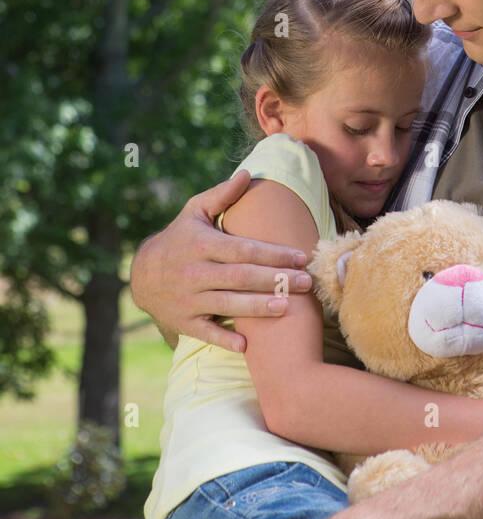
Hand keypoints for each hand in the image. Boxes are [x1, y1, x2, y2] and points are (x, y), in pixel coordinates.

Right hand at [129, 168, 313, 351]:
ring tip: (286, 307)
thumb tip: (248, 173)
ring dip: (258, 307)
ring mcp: (189, 298)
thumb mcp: (194, 211)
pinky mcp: (184, 320)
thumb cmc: (179, 237)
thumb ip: (222, 195)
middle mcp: (195, 271)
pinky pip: (206, 331)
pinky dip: (224, 339)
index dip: (273, 253)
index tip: (301, 256)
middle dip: (275, 280)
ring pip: (228, 304)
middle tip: (306, 283)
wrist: (141, 274)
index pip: (243, 249)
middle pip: (241, 277)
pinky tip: (247, 345)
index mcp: (202, 243)